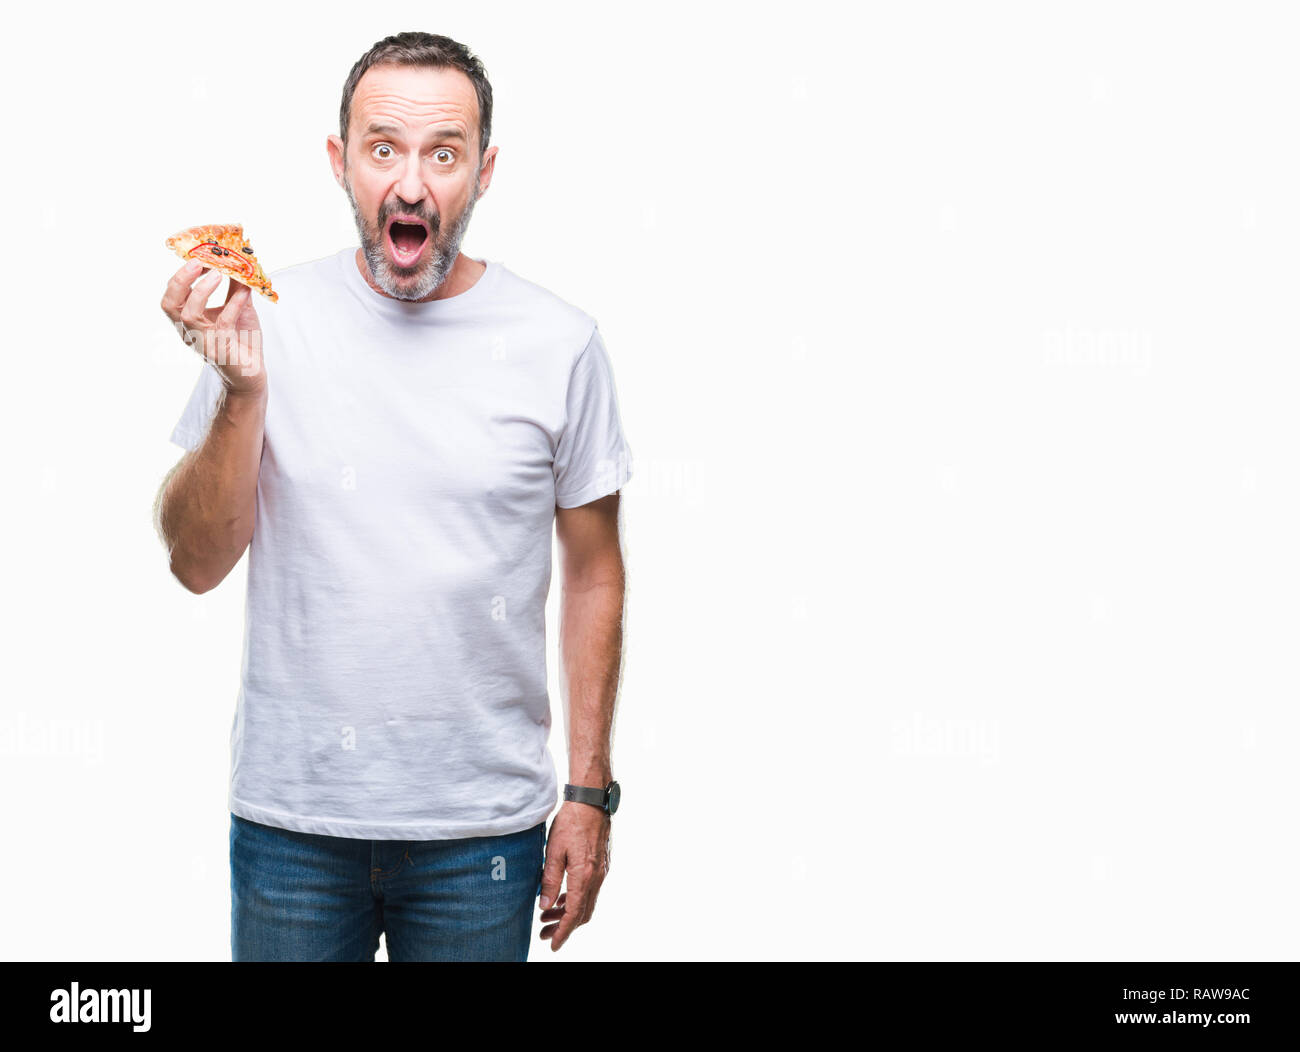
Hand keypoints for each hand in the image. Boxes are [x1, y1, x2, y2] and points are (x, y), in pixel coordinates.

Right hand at [160, 259, 264, 395]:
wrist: (252, 375)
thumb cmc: (241, 341)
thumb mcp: (238, 309)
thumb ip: (235, 288)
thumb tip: (239, 261)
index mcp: (187, 320)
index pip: (173, 295)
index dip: (182, 274)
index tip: (199, 257)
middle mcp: (189, 331)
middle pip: (170, 304)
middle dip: (181, 281)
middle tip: (197, 262)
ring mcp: (202, 342)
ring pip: (189, 315)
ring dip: (202, 291)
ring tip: (219, 274)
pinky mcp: (220, 351)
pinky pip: (222, 325)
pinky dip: (233, 306)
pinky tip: (244, 293)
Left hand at [538, 801, 610, 951]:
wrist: (592, 801)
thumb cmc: (571, 822)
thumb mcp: (554, 851)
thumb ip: (550, 880)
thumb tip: (545, 906)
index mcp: (584, 876)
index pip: (574, 913)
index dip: (563, 932)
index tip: (552, 945)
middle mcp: (597, 877)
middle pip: (582, 913)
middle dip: (564, 927)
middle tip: (545, 933)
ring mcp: (602, 871)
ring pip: (587, 903)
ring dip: (569, 913)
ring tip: (547, 916)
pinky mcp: (601, 864)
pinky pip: (591, 891)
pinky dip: (577, 900)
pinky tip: (563, 898)